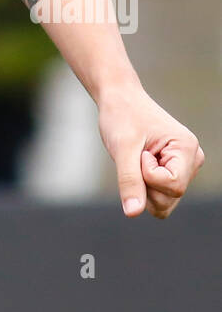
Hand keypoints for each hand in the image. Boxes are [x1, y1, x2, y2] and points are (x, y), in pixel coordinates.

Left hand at [97, 85, 204, 218]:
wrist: (119, 99)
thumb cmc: (121, 116)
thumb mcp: (121, 147)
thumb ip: (129, 180)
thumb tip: (132, 212)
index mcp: (186, 148)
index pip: (174, 186)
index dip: (148, 176)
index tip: (139, 152)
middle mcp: (192, 159)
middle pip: (169, 198)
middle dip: (144, 184)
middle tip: (135, 155)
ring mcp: (184, 167)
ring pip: (164, 202)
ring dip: (143, 186)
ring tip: (137, 158)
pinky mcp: (173, 171)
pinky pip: (159, 196)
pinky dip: (143, 185)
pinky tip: (139, 163)